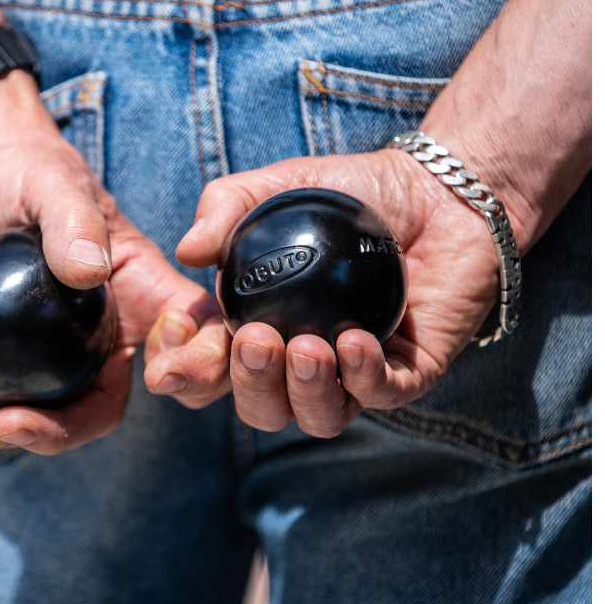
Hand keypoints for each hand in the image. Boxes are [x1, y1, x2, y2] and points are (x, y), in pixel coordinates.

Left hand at [0, 72, 221, 454]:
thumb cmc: (30, 166)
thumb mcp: (56, 185)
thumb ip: (76, 222)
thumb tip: (87, 272)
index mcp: (144, 297)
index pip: (193, 342)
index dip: (194, 371)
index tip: (159, 374)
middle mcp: (105, 336)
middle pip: (105, 405)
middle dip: (65, 430)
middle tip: (12, 422)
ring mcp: (57, 352)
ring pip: (48, 415)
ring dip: (6, 430)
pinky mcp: (9, 355)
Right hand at [144, 148, 508, 436]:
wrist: (433, 188)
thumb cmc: (349, 191)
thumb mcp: (275, 186)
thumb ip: (225, 208)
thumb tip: (187, 251)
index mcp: (260, 326)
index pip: (210, 369)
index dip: (185, 374)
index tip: (171, 361)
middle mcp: (301, 359)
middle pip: (261, 408)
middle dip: (250, 386)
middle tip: (255, 341)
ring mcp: (354, 370)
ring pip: (318, 417)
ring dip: (304, 392)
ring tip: (303, 347)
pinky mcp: (409, 371)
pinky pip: (381, 396)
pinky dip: (362, 378)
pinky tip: (352, 343)